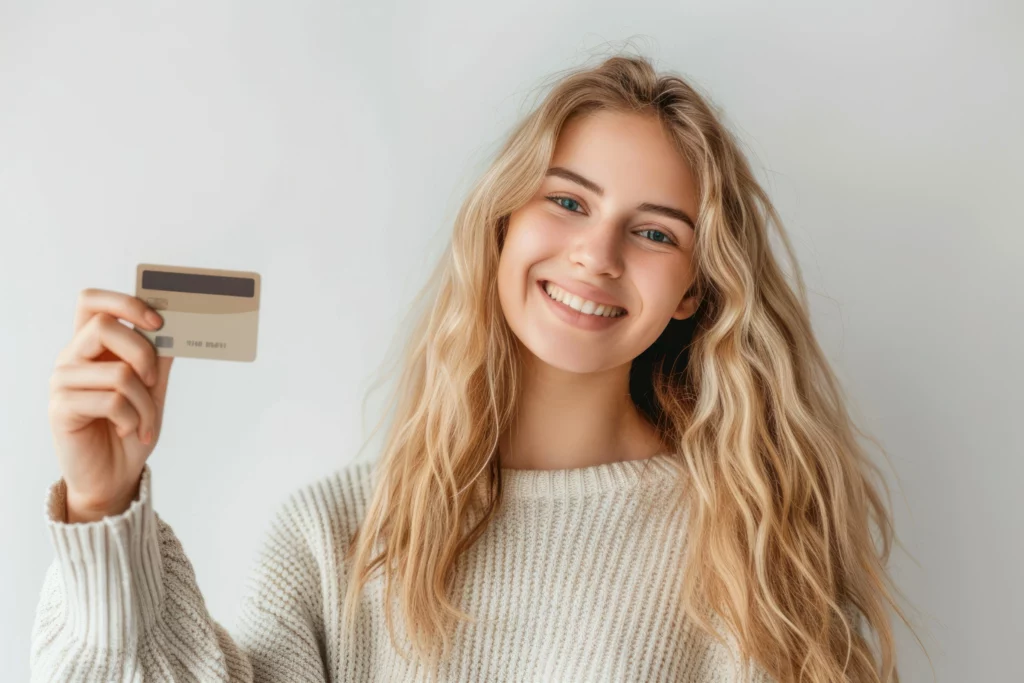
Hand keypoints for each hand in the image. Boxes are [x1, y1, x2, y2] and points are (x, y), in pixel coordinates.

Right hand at [48, 288, 174, 522]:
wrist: (114, 476)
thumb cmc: (131, 429)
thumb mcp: (152, 389)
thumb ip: (158, 357)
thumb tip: (176, 325)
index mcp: (91, 346)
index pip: (92, 301)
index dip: (124, 302)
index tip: (158, 321)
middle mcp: (72, 358)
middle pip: (104, 325)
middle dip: (143, 352)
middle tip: (153, 381)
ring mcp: (62, 382)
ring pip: (118, 371)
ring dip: (144, 401)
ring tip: (144, 421)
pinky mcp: (61, 408)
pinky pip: (111, 401)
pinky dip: (133, 419)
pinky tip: (128, 430)